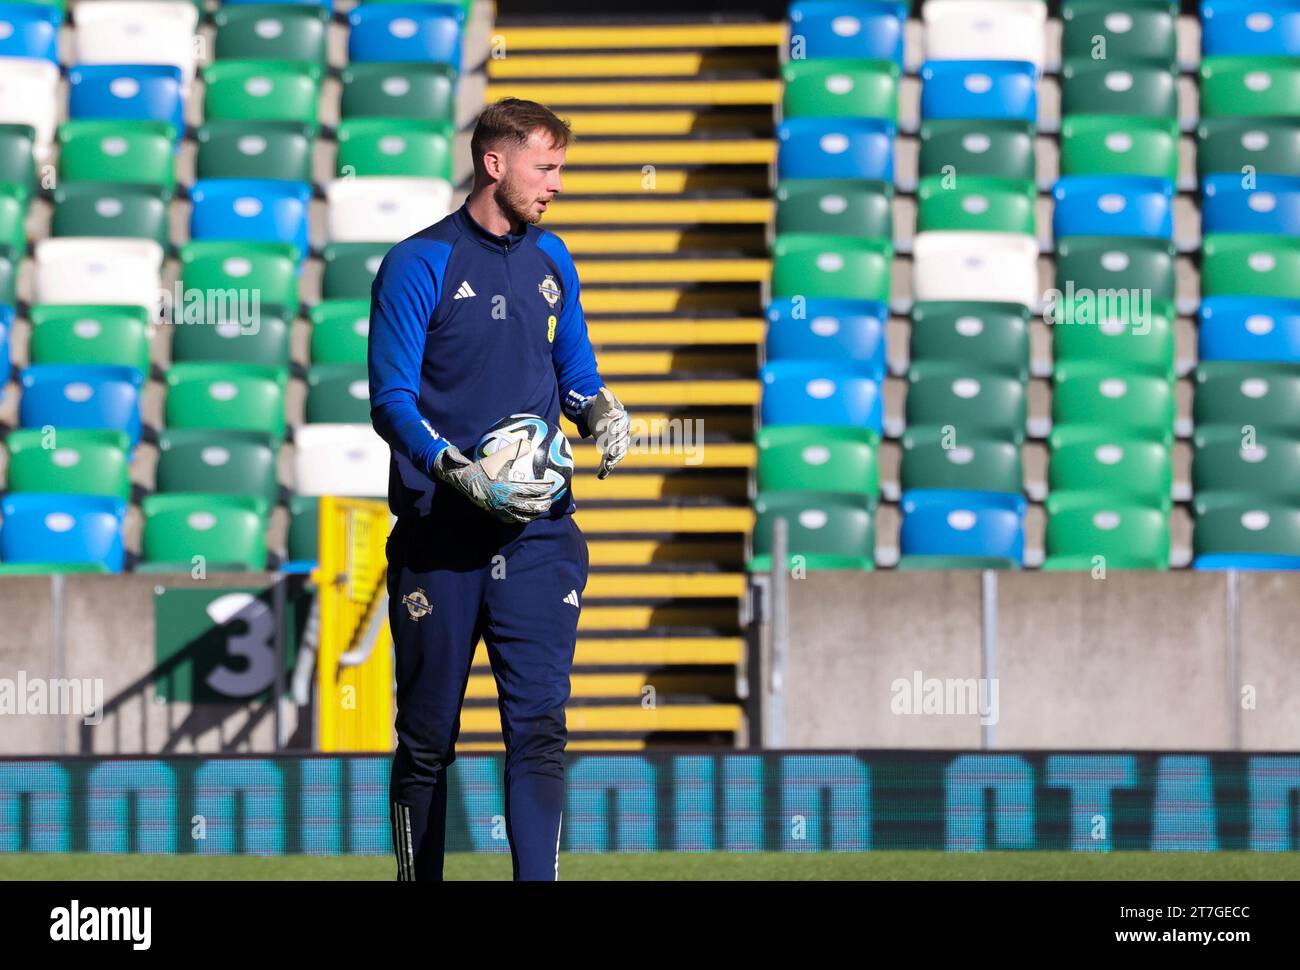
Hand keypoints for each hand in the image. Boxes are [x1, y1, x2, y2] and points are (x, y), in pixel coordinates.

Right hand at [433, 442, 551, 523]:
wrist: (465, 481)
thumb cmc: (482, 467)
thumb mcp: (498, 456)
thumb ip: (515, 450)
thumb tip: (530, 443)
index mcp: (510, 487)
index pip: (533, 489)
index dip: (545, 487)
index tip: (552, 484)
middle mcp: (508, 501)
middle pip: (531, 506)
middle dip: (543, 503)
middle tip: (550, 499)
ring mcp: (502, 510)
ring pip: (523, 515)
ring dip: (533, 513)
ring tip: (540, 509)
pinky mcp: (496, 514)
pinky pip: (512, 519)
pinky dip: (521, 518)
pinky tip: (524, 514)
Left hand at [586, 386, 628, 479]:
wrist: (600, 414)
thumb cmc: (603, 407)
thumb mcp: (603, 401)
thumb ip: (605, 398)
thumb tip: (603, 391)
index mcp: (621, 422)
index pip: (621, 429)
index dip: (618, 434)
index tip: (615, 437)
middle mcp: (622, 434)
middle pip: (620, 443)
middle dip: (616, 450)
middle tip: (610, 456)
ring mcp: (617, 443)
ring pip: (617, 453)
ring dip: (612, 461)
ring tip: (606, 467)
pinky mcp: (610, 450)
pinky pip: (609, 460)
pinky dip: (605, 468)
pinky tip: (600, 476)